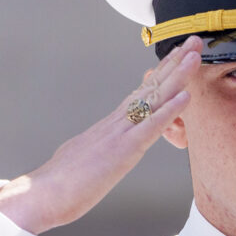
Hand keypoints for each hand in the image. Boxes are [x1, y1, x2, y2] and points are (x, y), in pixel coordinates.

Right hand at [0, 37, 199, 234]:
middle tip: (194, 40)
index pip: (141, 93)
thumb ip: (103, 149)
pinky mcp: (122, 151)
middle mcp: (116, 123)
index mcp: (110, 126)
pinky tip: (186, 96)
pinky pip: (149, 127)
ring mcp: (119, 134)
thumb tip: (110, 147)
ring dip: (176, 76)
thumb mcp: (89, 159)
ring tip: (194, 55)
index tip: (178, 55)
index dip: (162, 74)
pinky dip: (170, 110)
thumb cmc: (63, 184)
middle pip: (150, 87)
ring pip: (152, 99)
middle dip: (174, 64)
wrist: (41, 195)